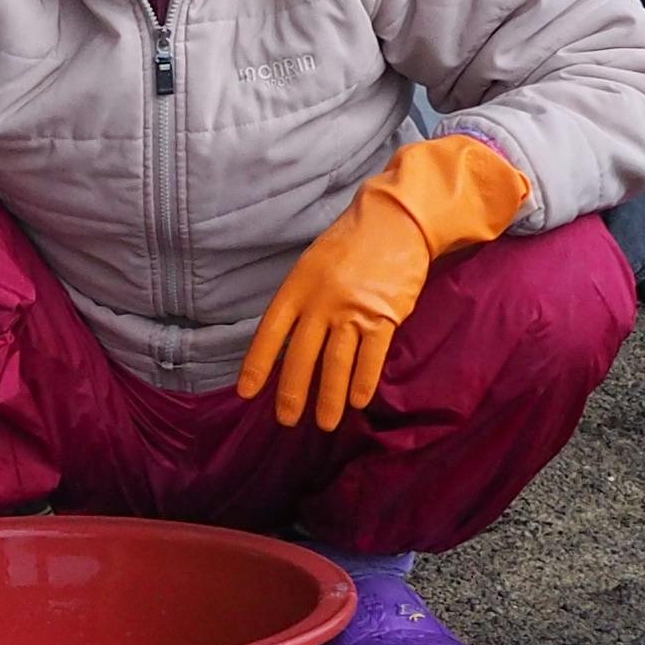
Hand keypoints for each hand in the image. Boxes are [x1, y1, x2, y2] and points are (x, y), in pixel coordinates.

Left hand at [234, 134, 532, 429]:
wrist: (398, 221)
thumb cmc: (351, 243)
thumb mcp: (312, 264)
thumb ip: (301, 301)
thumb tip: (287, 343)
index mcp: (298, 286)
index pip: (270, 332)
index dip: (257, 364)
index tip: (246, 392)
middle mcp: (321, 302)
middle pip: (301, 356)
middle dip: (292, 393)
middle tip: (287, 420)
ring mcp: (353, 310)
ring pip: (336, 364)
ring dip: (329, 399)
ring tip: (325, 423)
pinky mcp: (384, 317)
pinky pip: (371, 357)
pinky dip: (362, 382)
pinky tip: (357, 402)